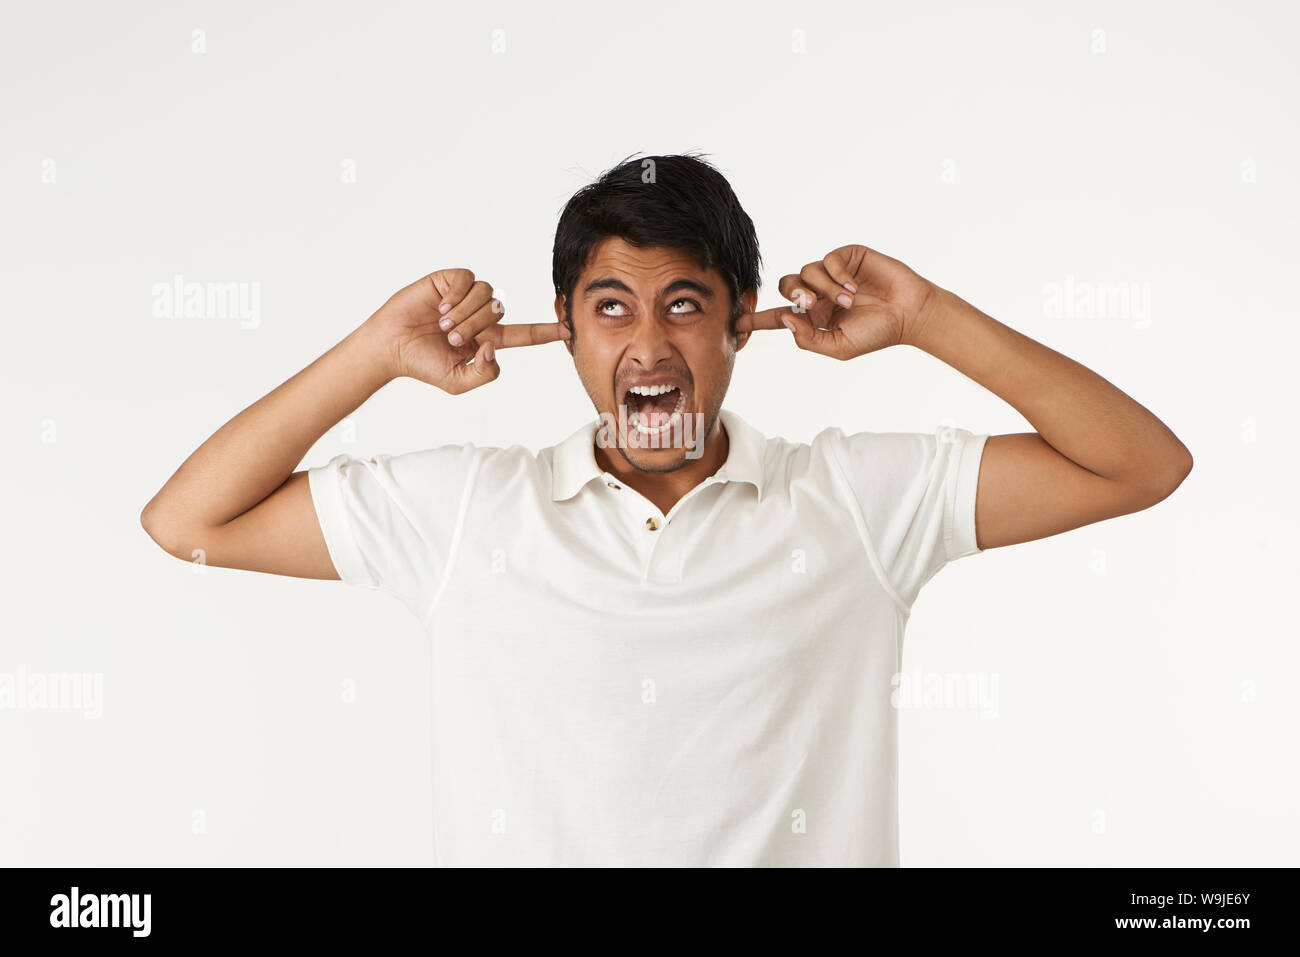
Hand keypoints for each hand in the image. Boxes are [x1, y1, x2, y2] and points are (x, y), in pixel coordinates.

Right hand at [369, 268, 569, 392]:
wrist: (391, 347)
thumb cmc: (423, 365)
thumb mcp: (458, 382)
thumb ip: (485, 373)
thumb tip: (494, 346)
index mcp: (487, 339)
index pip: (523, 334)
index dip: (545, 331)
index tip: (569, 328)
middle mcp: (480, 315)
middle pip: (499, 311)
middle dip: (476, 326)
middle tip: (451, 337)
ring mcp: (464, 296)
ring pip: (486, 294)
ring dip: (465, 312)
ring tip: (443, 323)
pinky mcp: (448, 281)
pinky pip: (467, 278)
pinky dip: (456, 294)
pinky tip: (440, 305)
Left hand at [737, 244, 938, 358]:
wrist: (908, 314)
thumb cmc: (876, 334)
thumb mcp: (839, 347)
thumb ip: (810, 339)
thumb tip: (785, 320)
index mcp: (813, 317)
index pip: (779, 317)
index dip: (757, 319)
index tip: (735, 324)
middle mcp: (818, 294)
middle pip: (786, 286)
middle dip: (793, 295)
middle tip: (810, 304)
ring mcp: (831, 275)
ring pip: (805, 272)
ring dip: (824, 288)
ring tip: (848, 302)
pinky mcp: (846, 258)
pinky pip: (826, 260)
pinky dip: (837, 275)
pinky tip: (853, 287)